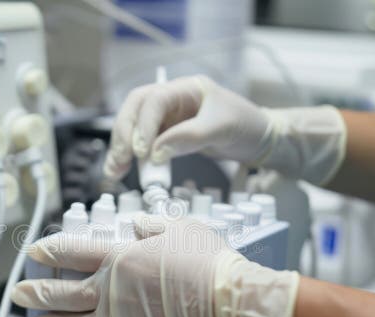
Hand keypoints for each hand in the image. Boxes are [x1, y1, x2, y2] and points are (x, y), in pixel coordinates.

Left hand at [11, 216, 303, 316]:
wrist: (230, 303)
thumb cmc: (209, 263)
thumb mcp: (180, 226)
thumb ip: (153, 224)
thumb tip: (137, 223)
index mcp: (121, 258)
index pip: (73, 253)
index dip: (49, 252)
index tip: (34, 253)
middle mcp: (114, 291)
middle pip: (64, 293)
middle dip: (37, 293)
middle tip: (19, 294)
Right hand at [103, 75, 346, 185]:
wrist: (259, 139)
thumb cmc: (246, 125)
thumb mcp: (221, 128)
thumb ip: (188, 138)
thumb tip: (156, 153)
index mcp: (186, 88)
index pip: (154, 100)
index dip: (144, 124)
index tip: (143, 151)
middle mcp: (172, 100)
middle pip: (135, 109)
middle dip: (125, 134)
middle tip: (123, 160)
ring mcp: (167, 118)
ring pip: (133, 126)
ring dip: (121, 148)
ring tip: (114, 170)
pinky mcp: (165, 136)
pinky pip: (142, 144)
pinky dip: (129, 158)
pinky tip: (119, 170)